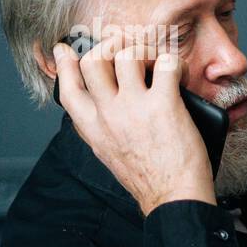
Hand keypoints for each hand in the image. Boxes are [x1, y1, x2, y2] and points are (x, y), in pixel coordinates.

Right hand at [52, 33, 214, 216]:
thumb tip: (101, 108)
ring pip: (126, 55)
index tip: (67, 50)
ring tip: (156, 64)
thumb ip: (100, 129)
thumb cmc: (149, 180)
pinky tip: (180, 74)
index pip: (66, 88)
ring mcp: (132, 107)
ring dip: (145, 53)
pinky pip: (165, 64)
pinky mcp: (163, 105)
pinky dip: (175, 63)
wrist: (173, 199)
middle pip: (93, 60)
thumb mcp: (110, 154)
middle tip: (128, 51)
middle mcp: (107, 114)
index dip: (65, 64)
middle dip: (110, 48)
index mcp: (92, 128)